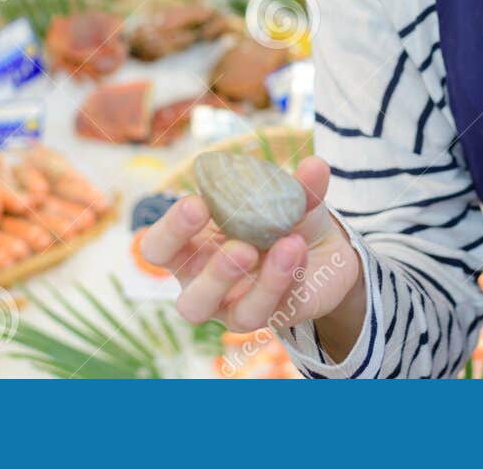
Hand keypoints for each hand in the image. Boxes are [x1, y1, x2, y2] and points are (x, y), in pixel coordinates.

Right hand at [140, 155, 363, 340]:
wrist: (323, 247)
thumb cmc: (278, 218)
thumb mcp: (284, 196)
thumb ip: (297, 184)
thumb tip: (315, 164)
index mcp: (192, 251)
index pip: (158, 250)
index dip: (171, 231)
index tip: (198, 203)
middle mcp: (209, 288)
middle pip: (190, 303)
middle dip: (215, 276)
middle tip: (241, 246)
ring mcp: (243, 309)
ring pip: (238, 319)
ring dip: (264, 286)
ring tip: (283, 248)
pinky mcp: (281, 316)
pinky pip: (283, 306)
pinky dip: (293, 275)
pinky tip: (301, 249)